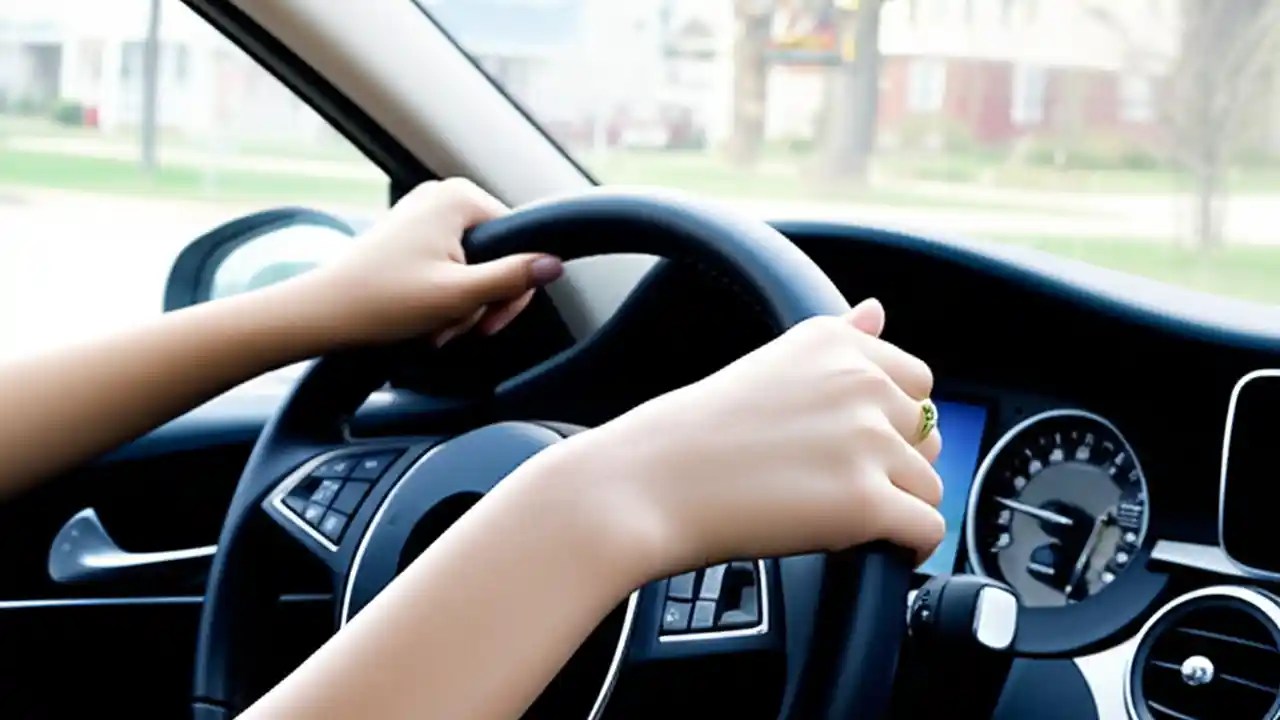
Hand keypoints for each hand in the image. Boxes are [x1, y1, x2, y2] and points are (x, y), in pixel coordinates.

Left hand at [307, 178, 563, 346]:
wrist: (322, 313)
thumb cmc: (383, 301)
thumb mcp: (459, 295)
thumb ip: (512, 278)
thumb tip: (555, 264)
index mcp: (459, 197)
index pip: (520, 244)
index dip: (513, 291)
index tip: (489, 322)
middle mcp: (443, 195)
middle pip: (498, 258)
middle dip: (481, 302)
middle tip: (454, 329)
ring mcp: (425, 214)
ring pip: (474, 269)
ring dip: (461, 307)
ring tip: (434, 327)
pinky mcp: (412, 234)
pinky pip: (450, 268)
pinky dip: (443, 299)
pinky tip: (423, 319)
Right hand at [549, 299, 945, 577]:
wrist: (649, 483)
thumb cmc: (695, 433)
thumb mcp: (772, 364)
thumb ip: (839, 340)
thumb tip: (877, 310)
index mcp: (838, 344)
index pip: (917, 383)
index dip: (889, 423)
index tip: (851, 446)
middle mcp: (861, 383)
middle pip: (928, 437)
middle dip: (896, 466)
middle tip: (834, 486)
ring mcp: (867, 441)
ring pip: (929, 488)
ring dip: (896, 509)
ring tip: (840, 519)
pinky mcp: (865, 502)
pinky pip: (927, 531)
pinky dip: (909, 548)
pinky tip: (876, 549)